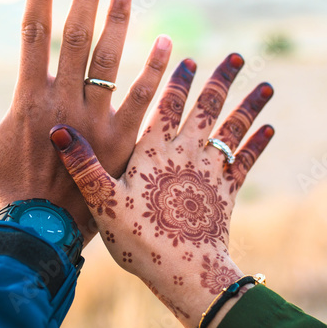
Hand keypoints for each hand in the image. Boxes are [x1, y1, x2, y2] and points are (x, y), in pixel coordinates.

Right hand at [0, 0, 171, 239]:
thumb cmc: (0, 192)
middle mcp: (63, 101)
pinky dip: (155, 72)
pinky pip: (143, 101)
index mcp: (28, 98)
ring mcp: (95, 121)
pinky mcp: (121, 143)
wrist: (36, 236)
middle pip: (75, 35)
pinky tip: (166, 43)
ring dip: (118, 20)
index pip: (34, 32)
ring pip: (109, 60)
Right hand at [48, 53, 273, 327]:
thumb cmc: (140, 238)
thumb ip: (83, 164)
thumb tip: (57, 128)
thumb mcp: (102, 202)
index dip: (178, 80)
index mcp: (155, 152)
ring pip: (232, 130)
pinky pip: (246, 161)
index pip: (168, 106)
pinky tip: (270, 128)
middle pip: (208, 108)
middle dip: (221, 81)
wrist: (185, 271)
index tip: (188, 57)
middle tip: (236, 56)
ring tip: (266, 85)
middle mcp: (187, 154)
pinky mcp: (227, 193)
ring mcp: (211, 172)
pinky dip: (257, 143)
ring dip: (249, 105)